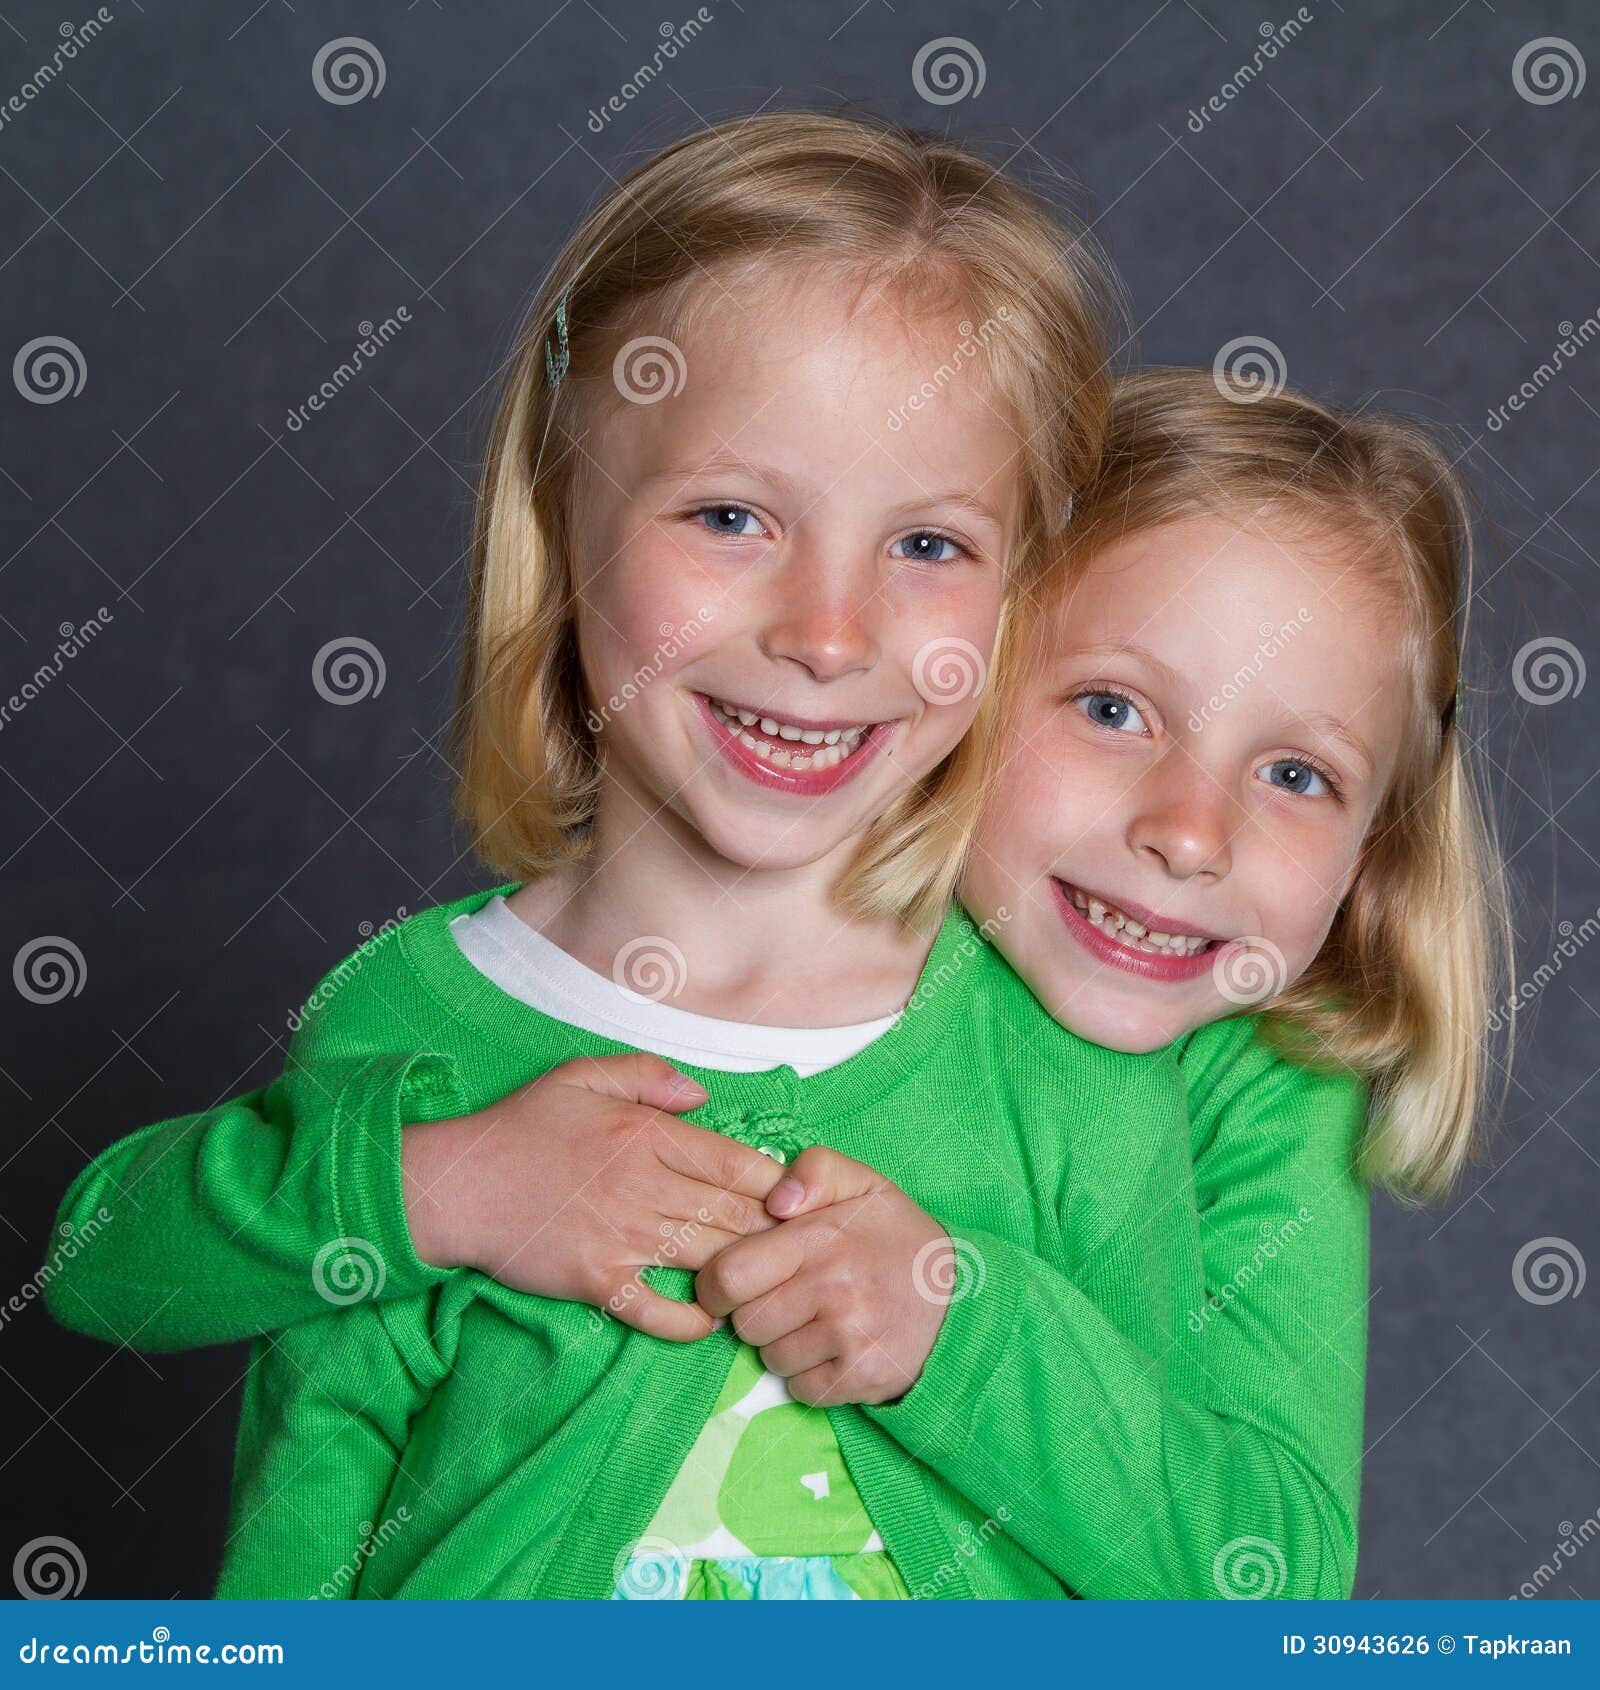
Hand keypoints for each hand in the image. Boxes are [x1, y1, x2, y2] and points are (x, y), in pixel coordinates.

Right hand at [401, 1053, 787, 1340]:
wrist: (458, 1185)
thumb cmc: (522, 1127)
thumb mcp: (583, 1076)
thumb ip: (649, 1076)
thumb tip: (702, 1098)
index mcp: (648, 1135)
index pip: (738, 1164)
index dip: (780, 1185)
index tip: (800, 1199)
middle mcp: (644, 1187)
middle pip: (735, 1215)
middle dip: (775, 1233)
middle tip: (802, 1246)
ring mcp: (623, 1238)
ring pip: (708, 1259)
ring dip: (745, 1273)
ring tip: (771, 1282)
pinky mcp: (597, 1281)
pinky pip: (658, 1311)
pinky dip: (692, 1321)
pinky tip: (712, 1320)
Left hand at [693, 1145, 951, 1405]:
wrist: (964, 1295)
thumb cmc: (896, 1237)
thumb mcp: (863, 1183)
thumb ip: (815, 1170)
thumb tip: (775, 1201)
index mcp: (822, 1238)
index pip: (729, 1276)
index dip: (717, 1284)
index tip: (732, 1284)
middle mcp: (833, 1289)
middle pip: (746, 1324)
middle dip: (756, 1313)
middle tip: (787, 1298)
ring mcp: (849, 1338)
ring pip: (771, 1358)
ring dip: (783, 1345)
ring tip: (817, 1321)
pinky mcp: (862, 1378)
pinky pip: (801, 1388)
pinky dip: (809, 1375)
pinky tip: (834, 1349)